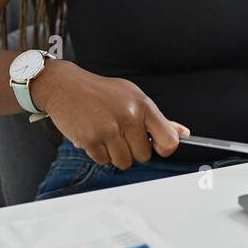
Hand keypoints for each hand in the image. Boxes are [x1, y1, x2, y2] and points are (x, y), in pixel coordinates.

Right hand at [30, 59, 189, 168]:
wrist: (64, 86)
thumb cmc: (99, 92)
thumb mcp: (131, 96)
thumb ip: (156, 118)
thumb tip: (182, 133)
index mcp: (142, 105)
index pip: (169, 140)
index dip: (163, 148)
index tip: (156, 146)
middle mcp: (128, 117)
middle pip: (144, 155)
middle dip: (132, 149)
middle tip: (120, 134)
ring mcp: (110, 129)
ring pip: (124, 161)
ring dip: (115, 153)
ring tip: (106, 134)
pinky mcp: (92, 139)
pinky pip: (104, 161)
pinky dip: (99, 153)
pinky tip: (94, 136)